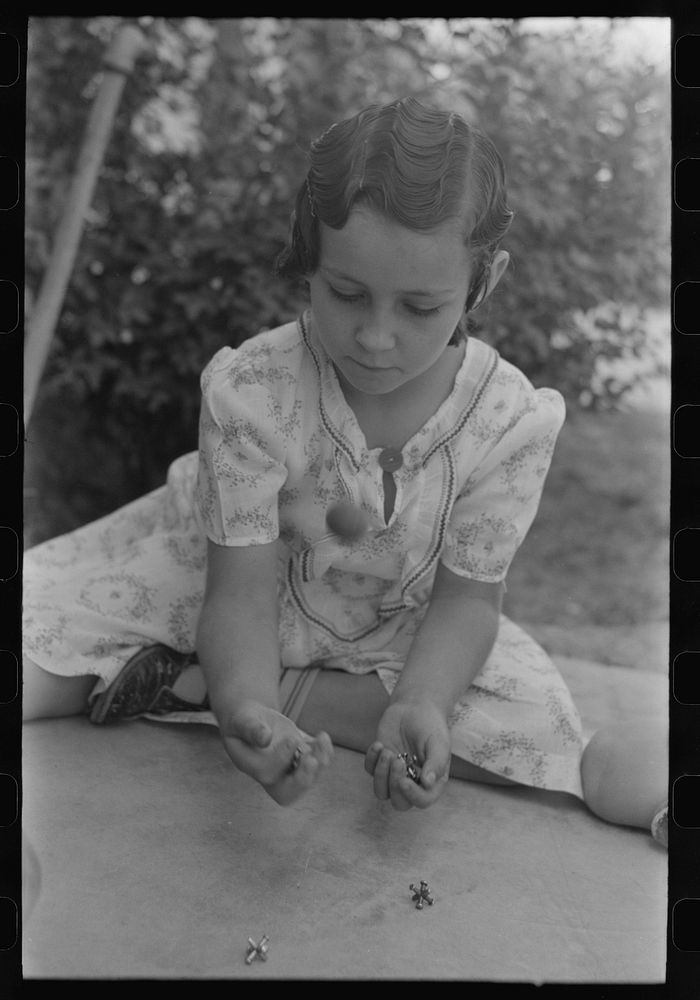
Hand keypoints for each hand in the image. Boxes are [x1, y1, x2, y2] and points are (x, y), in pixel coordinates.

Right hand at [218, 698, 333, 805]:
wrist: (254, 719)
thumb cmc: (244, 719)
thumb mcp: (243, 720)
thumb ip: (251, 728)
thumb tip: (265, 738)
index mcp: (251, 767)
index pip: (267, 773)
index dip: (282, 759)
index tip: (292, 739)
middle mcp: (270, 776)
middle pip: (287, 794)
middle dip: (303, 780)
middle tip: (312, 760)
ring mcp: (287, 771)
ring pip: (306, 780)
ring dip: (319, 763)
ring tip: (321, 739)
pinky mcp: (300, 762)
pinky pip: (317, 767)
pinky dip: (324, 754)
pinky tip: (323, 737)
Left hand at [364, 696, 450, 810]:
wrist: (415, 707)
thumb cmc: (431, 726)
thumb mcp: (439, 742)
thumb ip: (436, 763)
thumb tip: (428, 784)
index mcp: (432, 782)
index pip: (423, 800)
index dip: (412, 796)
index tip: (404, 781)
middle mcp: (413, 782)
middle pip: (400, 803)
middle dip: (394, 784)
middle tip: (397, 760)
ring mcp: (395, 774)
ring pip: (381, 792)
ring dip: (381, 775)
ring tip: (387, 751)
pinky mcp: (380, 762)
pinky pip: (370, 771)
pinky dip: (371, 759)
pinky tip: (379, 744)